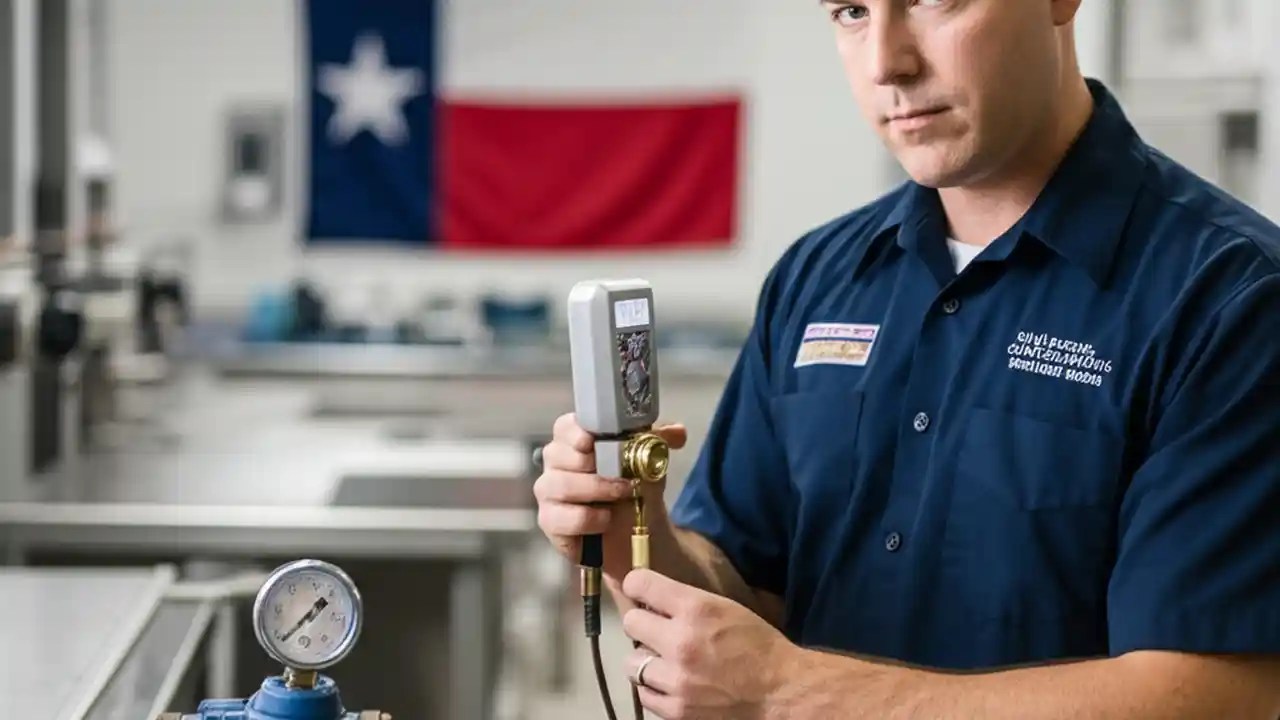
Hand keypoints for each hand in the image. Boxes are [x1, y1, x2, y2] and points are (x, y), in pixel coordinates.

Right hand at [533, 413, 686, 580]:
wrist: (636, 529)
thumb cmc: (635, 486)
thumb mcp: (649, 460)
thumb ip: (659, 440)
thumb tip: (678, 432)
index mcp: (575, 440)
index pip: (564, 427)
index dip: (575, 432)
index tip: (592, 440)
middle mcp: (555, 462)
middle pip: (558, 454)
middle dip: (595, 466)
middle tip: (624, 476)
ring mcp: (548, 492)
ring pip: (560, 485)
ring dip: (597, 490)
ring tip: (622, 495)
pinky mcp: (549, 521)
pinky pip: (562, 517)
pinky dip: (588, 519)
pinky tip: (605, 520)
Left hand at [621, 569, 797, 718]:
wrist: (780, 692)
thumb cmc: (758, 645)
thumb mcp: (725, 608)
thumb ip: (687, 602)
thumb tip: (651, 597)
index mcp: (696, 609)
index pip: (640, 583)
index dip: (637, 585)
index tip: (640, 591)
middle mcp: (680, 641)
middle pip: (630, 622)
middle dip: (643, 624)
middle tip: (656, 630)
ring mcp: (676, 679)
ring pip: (631, 664)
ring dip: (647, 660)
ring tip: (665, 662)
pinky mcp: (676, 710)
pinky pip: (644, 694)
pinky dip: (655, 688)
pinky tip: (672, 683)